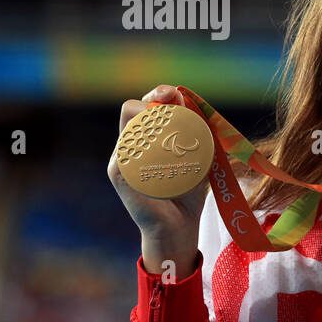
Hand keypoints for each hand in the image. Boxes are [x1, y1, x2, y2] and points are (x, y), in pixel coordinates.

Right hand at [108, 85, 208, 270]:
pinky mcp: (119, 175)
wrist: (180, 226)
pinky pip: (125, 151)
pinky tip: (160, 146)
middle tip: (174, 102)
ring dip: (151, 119)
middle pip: (131, 109)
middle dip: (153, 99)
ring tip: (173, 126)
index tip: (175, 94)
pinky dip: (142, 144)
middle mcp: (130, 146)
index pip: (145, 105)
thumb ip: (198, 137)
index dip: (158, 94)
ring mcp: (121, 160)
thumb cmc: (188, 192)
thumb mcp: (198, 158)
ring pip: (128, 126)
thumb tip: (201, 111)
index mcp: (146, 139)